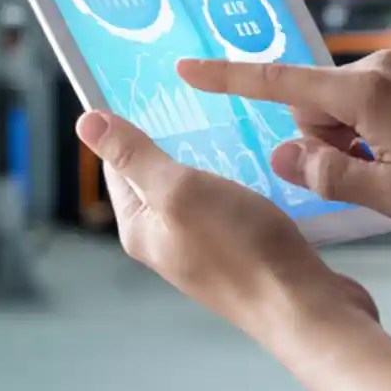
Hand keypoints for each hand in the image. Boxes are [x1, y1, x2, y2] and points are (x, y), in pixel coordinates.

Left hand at [74, 111, 377, 332]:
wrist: (305, 308)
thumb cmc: (240, 250)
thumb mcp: (178, 190)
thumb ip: (135, 157)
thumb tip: (85, 124)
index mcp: (142, 227)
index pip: (120, 164)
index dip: (129, 123)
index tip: (150, 83)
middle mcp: (170, 240)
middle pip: (163, 173)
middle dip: (180, 135)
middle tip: (201, 93)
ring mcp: (209, 247)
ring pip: (205, 186)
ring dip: (218, 154)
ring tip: (239, 119)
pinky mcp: (246, 250)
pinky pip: (238, 201)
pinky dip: (246, 176)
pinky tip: (267, 158)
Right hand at [178, 50, 390, 226]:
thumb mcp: (389, 196)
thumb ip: (325, 173)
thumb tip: (282, 153)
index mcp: (364, 92)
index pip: (277, 81)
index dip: (227, 78)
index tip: (187, 67)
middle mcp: (381, 64)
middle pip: (315, 101)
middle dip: (326, 139)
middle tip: (374, 174)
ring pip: (348, 101)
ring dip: (358, 136)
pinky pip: (380, 94)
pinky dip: (382, 125)